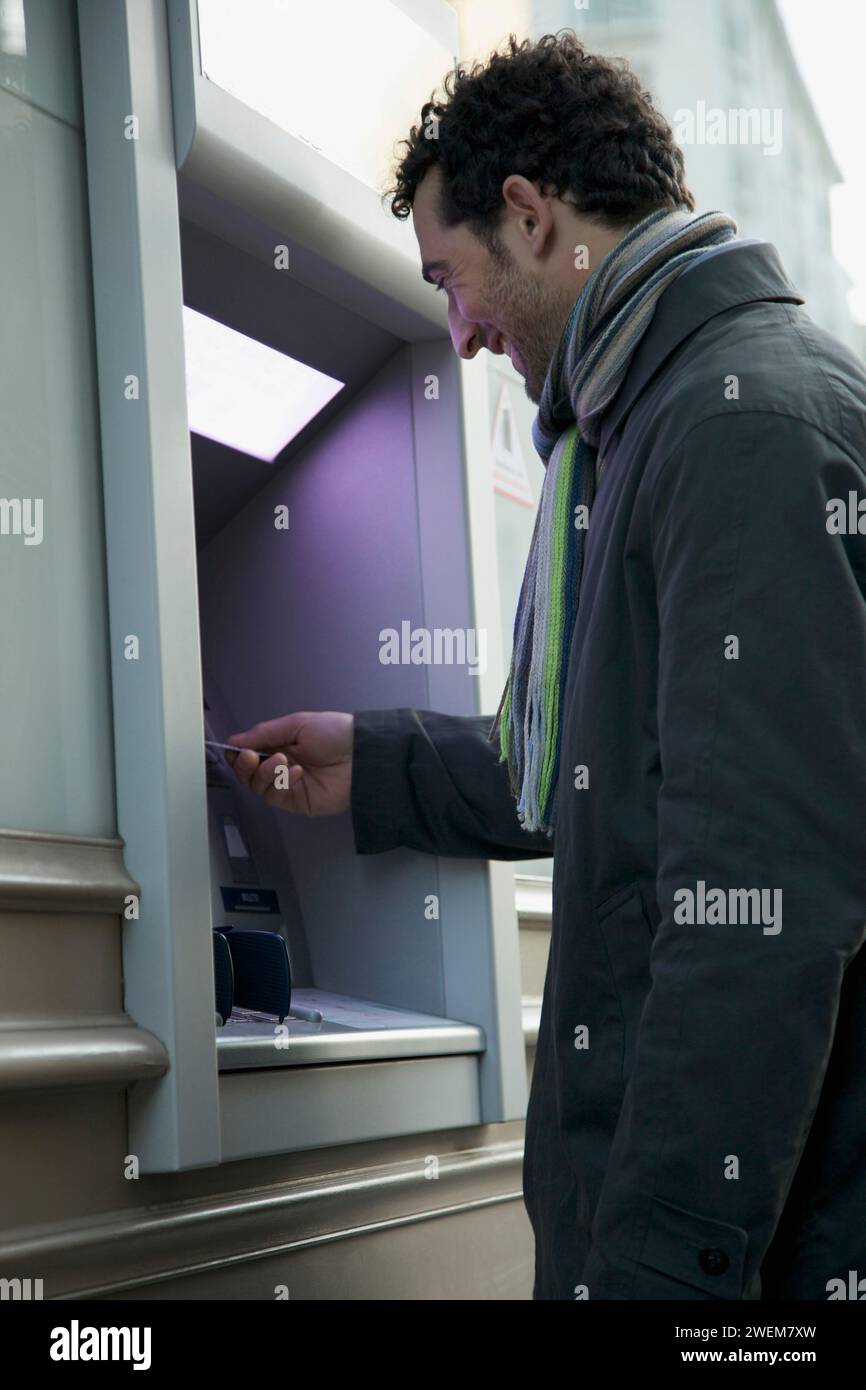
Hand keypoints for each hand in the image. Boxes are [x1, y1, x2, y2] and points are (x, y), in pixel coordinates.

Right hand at [225, 711, 352, 815]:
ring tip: (282, 761)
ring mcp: (288, 786)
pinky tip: (296, 772)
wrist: (363, 753)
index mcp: (279, 745)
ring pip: (258, 786)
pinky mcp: (298, 802)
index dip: (238, 753)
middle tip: (250, 756)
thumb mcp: (297, 724)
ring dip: (264, 773)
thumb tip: (233, 741)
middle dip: (245, 765)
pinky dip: (281, 783)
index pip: (249, 753)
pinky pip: (276, 797)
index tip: (235, 749)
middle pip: (248, 774)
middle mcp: (280, 766)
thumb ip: (264, 734)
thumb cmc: (333, 733)